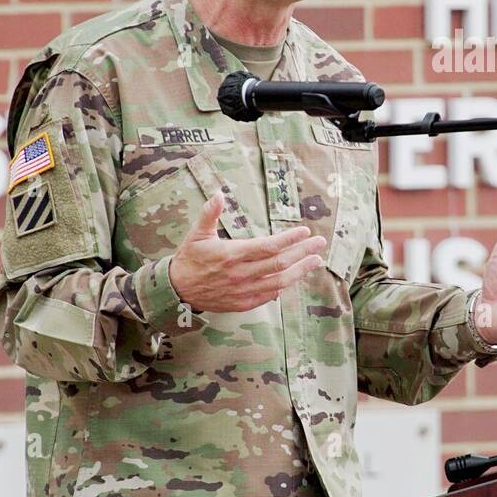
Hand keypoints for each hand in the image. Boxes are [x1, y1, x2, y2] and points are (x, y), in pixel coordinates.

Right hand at [168, 193, 326, 312]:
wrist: (177, 291)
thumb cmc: (190, 259)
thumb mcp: (197, 233)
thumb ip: (210, 213)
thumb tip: (218, 193)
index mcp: (231, 254)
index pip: (268, 247)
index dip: (289, 240)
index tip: (305, 231)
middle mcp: (240, 274)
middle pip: (280, 263)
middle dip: (303, 252)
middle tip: (320, 243)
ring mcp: (243, 291)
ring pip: (279, 281)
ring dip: (300, 270)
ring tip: (316, 260)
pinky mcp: (243, 303)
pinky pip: (269, 295)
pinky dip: (284, 285)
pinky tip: (295, 276)